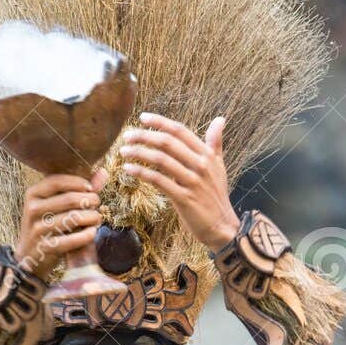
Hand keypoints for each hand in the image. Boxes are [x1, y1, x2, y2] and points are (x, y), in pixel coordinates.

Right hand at [13, 168, 109, 276]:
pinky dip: (87, 235)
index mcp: (33, 194)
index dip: (78, 183)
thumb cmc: (48, 225)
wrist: (30, 257)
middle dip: (89, 200)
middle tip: (97, 204)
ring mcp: (38, 230)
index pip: (57, 181)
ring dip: (92, 217)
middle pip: (69, 199)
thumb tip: (104, 172)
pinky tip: (92, 232)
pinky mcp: (46, 247)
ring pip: (73, 218)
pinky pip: (72, 239)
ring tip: (97, 218)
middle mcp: (32, 210)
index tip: (91, 188)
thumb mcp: (56, 205)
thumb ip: (80, 189)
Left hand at [118, 112, 239, 250]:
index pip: (180, 131)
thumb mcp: (219, 166)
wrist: (221, 227)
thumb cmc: (216, 195)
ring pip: (161, 160)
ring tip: (124, 151)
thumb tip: (220, 119)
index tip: (142, 117)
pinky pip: (158, 181)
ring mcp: (192, 182)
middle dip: (144, 136)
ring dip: (139, 153)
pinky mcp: (184, 198)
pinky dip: (141, 173)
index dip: (160, 122)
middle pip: (168, 143)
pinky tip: (128, 169)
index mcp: (206, 154)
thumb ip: (215, 142)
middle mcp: (200, 165)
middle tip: (127, 135)